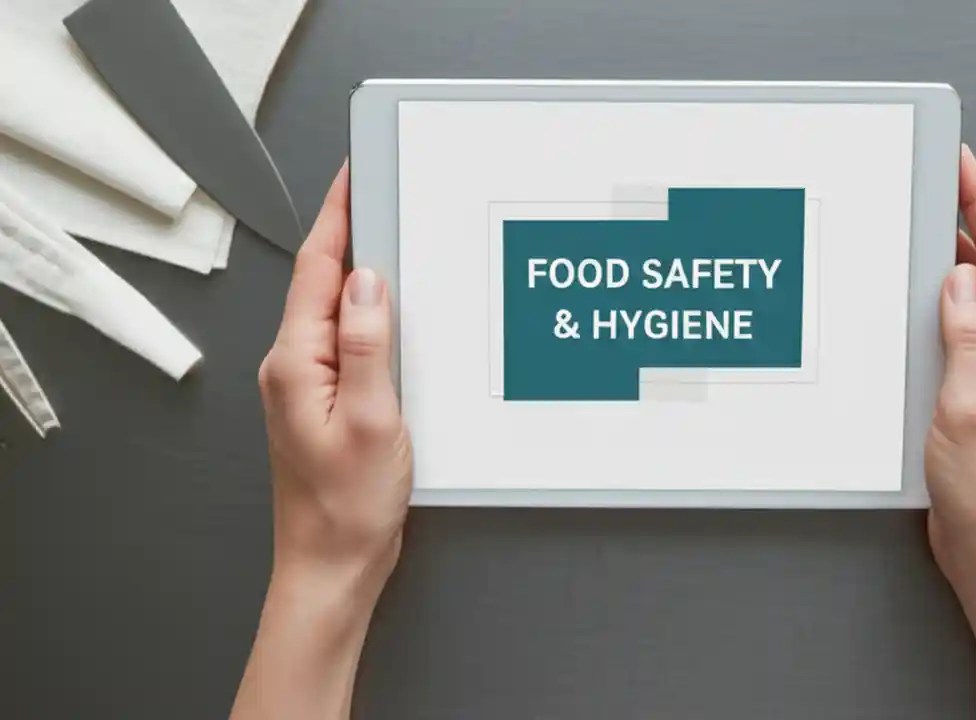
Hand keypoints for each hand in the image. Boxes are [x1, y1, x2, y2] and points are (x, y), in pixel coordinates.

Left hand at [257, 161, 411, 587]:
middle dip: (353, 232)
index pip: (318, 269)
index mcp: (295, 362)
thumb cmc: (346, 509)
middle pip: (323, 281)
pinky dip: (372, 315)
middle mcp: (292, 365)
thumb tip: (367, 280)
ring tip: (397, 239)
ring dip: (364, 272)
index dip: (339, 216)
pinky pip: (347, 341)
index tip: (356, 175)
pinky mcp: (325, 401)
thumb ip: (367, 344)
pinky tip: (397, 315)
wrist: (331, 567)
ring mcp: (305, 383)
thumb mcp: (372, 419)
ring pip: (336, 309)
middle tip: (387, 193)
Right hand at [926, 145, 975, 601]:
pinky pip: (953, 340)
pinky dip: (929, 316)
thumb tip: (957, 275)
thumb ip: (966, 335)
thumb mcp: (971, 406)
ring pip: (968, 305)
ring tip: (905, 235)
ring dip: (939, 270)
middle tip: (921, 186)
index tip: (960, 163)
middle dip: (958, 224)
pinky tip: (903, 309)